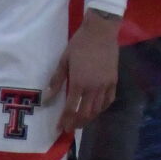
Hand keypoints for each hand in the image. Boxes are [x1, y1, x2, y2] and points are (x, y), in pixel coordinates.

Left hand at [47, 11, 120, 133]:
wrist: (101, 31)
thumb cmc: (80, 43)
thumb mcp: (64, 60)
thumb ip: (56, 81)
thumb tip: (46, 99)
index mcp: (79, 82)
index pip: (70, 108)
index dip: (64, 121)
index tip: (59, 129)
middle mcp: (93, 88)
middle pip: (85, 113)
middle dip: (76, 123)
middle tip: (69, 128)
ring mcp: (105, 85)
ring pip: (97, 109)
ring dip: (88, 119)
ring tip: (81, 122)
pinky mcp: (114, 81)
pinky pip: (109, 100)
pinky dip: (102, 109)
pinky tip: (96, 110)